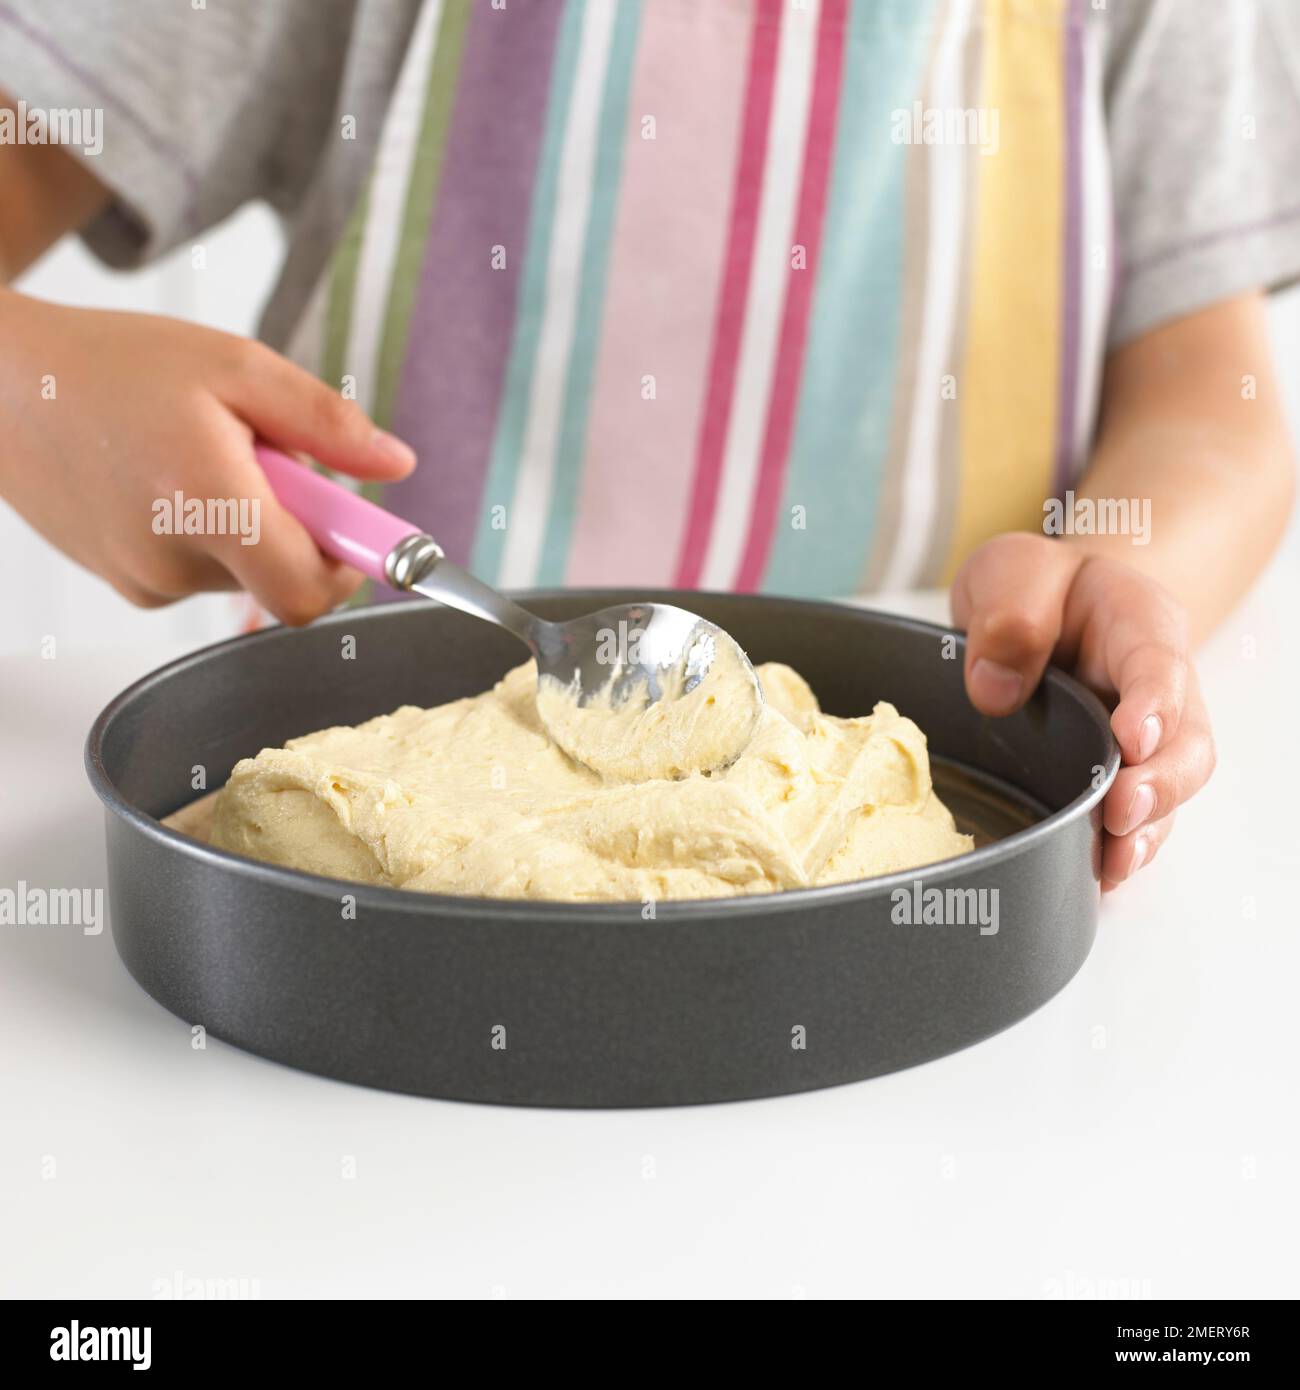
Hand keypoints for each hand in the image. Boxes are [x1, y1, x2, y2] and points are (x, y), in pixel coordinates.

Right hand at [0, 288, 415, 624]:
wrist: (3, 385)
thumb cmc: (116, 366)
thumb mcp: (236, 367)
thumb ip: (325, 422)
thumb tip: (397, 467)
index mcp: (208, 505)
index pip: (308, 593)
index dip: (349, 567)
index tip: (353, 525)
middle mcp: (171, 560)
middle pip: (280, 578)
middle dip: (294, 524)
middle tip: (261, 455)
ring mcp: (142, 581)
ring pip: (240, 572)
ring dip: (247, 523)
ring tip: (201, 455)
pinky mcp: (126, 584)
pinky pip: (199, 570)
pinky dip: (207, 531)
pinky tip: (168, 479)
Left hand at [951, 533, 1214, 889]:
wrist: (1040, 606)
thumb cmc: (1034, 588)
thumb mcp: (1011, 573)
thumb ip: (1010, 617)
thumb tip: (995, 691)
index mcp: (1139, 622)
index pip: (1158, 663)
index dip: (1153, 704)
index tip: (1133, 740)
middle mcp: (1158, 685)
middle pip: (1186, 740)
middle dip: (1160, 783)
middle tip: (1122, 813)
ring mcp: (1145, 735)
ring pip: (1168, 788)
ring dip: (1145, 829)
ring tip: (1114, 860)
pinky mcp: (1119, 771)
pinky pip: (1135, 814)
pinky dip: (1123, 845)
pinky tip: (1100, 872)